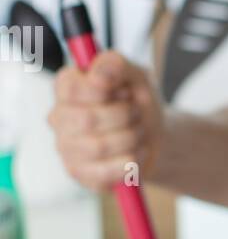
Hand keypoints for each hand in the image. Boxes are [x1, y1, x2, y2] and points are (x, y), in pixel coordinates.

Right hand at [48, 49, 164, 190]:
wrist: (157, 138)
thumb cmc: (138, 103)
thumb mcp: (136, 76)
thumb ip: (116, 64)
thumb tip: (98, 69)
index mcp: (67, 88)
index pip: (72, 88)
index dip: (105, 89)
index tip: (125, 90)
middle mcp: (59, 117)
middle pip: (88, 119)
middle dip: (125, 115)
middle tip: (137, 113)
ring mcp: (66, 148)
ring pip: (99, 146)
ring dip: (132, 137)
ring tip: (139, 132)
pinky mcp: (80, 174)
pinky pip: (107, 171)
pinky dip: (132, 161)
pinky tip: (136, 152)